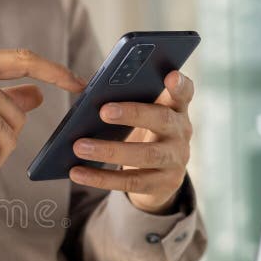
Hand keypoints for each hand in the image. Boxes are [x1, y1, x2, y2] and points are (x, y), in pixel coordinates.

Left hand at [69, 71, 194, 213]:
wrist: (159, 177)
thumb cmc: (143, 135)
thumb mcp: (140, 118)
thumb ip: (124, 103)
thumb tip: (85, 95)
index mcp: (175, 109)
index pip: (184, 93)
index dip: (180, 85)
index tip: (171, 76)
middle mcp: (180, 132)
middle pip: (161, 119)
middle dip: (133, 114)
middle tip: (102, 111)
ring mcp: (176, 159)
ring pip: (145, 155)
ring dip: (109, 150)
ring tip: (78, 147)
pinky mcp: (164, 184)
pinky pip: (130, 181)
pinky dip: (100, 178)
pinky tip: (77, 173)